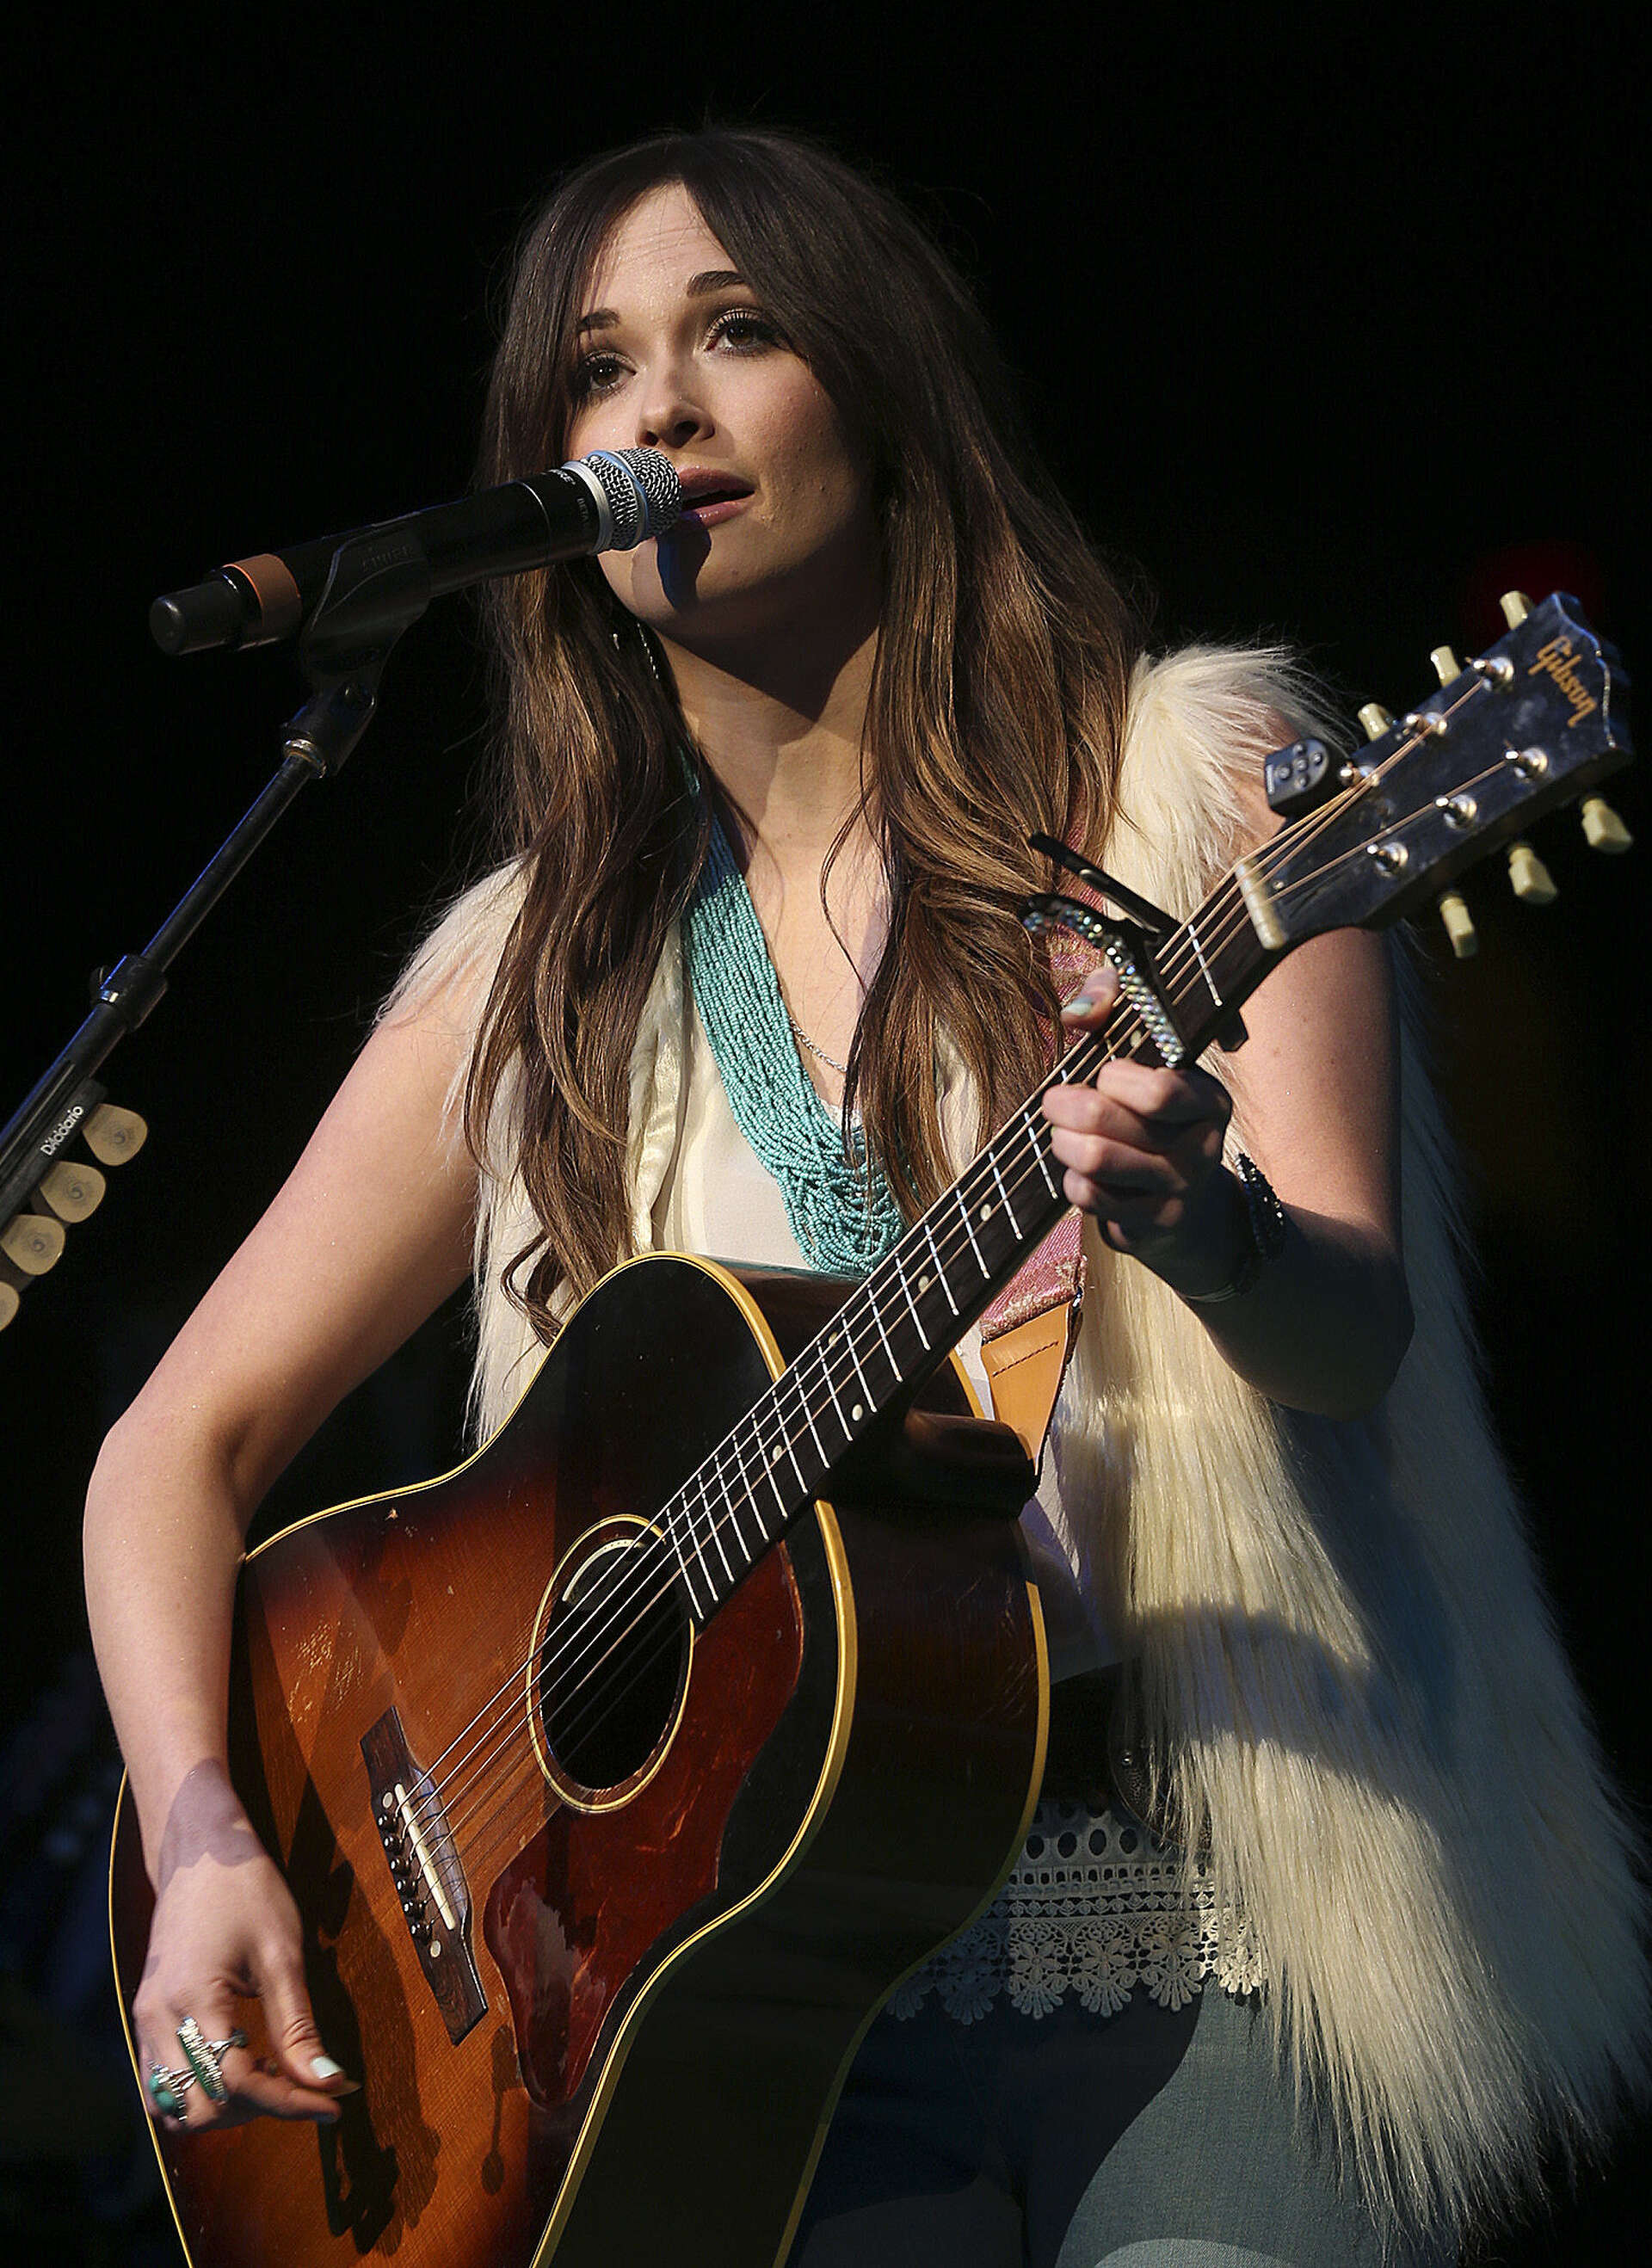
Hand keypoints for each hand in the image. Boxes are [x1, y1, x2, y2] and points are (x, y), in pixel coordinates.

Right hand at [135, 1760, 354, 2131]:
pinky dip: (199, 2094)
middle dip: (255, 2110)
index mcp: (193, 2001)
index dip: (289, 2102)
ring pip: (172, 2108)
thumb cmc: (246, 1890)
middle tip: (301, 2083)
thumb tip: (327, 2081)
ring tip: (269, 2078)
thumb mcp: (282, 1954)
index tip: (334, 2103)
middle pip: (199, 2110)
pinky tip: (239, 2070)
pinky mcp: (146, 2021)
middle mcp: (158, 2021)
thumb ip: (298, 2027)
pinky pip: (160, 2085)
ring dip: (222, 2110)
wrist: (200, 1853)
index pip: (237, 2084)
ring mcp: (145, 2023)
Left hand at [1040, 964, 1240, 1290]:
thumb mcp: (1144, 1045)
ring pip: (1094, 1162)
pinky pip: (1090, 1198)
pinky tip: (1079, 1174)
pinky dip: (1072, 1182)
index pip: (1157, 1092)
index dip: (1112, 1078)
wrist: (1190, 1208)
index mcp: (1210, 1099)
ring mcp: (1181, 1192)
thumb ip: (1112, 1002)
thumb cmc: (1153, 1112)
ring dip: (1063, 1144)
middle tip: (1055, 1101)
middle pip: (1107, 1124)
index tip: (1103, 1072)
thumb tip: (1077, 1015)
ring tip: (1062, 1136)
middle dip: (1066, 1107)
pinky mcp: (1154, 1227)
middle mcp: (1204, 1148)